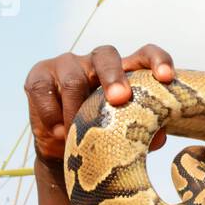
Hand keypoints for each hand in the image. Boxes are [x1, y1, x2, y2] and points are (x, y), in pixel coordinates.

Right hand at [24, 44, 175, 164]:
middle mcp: (96, 62)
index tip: (166, 78)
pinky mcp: (39, 75)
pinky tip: (59, 131)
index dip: (157, 60)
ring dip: (75, 110)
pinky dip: (51, 115)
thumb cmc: (101, 135)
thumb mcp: (123, 134)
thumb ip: (144, 132)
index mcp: (124, 71)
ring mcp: (66, 65)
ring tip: (76, 134)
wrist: (62, 149)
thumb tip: (159, 135)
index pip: (145, 55)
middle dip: (114, 76)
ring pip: (73, 78)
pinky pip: (44, 89)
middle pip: (106, 55)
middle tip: (120, 99)